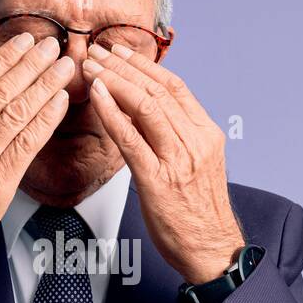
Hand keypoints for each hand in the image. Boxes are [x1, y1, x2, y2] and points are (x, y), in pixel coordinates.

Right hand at [0, 34, 74, 282]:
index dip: (3, 59)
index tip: (23, 41)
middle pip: (0, 92)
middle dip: (30, 65)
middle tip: (52, 46)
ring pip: (17, 113)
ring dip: (44, 86)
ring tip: (63, 67)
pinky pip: (27, 144)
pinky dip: (46, 120)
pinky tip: (60, 102)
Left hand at [83, 44, 244, 283]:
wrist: (211, 250)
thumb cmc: (199, 214)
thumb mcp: (196, 165)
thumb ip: (176, 138)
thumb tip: (143, 114)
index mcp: (206, 135)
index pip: (174, 87)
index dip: (144, 65)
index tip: (121, 52)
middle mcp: (195, 142)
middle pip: (157, 91)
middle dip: (123, 67)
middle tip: (97, 53)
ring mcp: (178, 161)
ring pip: (145, 107)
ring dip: (114, 82)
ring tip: (91, 68)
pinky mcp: (157, 181)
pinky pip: (130, 139)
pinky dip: (112, 113)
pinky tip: (97, 97)